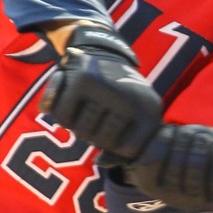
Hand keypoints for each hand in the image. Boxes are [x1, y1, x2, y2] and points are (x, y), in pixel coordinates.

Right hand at [40, 21, 161, 158]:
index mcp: (150, 111)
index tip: (116, 132)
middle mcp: (132, 99)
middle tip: (96, 118)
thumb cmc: (121, 95)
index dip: (116, 146)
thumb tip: (103, 162)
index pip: (128, 151)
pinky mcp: (82, 80)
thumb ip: (121, 148)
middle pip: (101, 142)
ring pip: (80, 132)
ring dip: (77, 126)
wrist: (105, 50)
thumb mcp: (132, 120)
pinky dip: (62, 115)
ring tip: (85, 110)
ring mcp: (108, 89)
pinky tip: (70, 102)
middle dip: (94, 135)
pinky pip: (63, 117)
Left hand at [119, 123, 212, 212]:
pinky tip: (169, 133)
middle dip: (201, 141)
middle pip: (197, 165)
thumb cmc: (203, 151)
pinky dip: (164, 139)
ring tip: (185, 132)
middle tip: (200, 134)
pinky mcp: (147, 183)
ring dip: (184, 137)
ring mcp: (167, 195)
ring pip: (177, 160)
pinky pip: (155, 157)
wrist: (170, 153)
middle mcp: (191, 204)